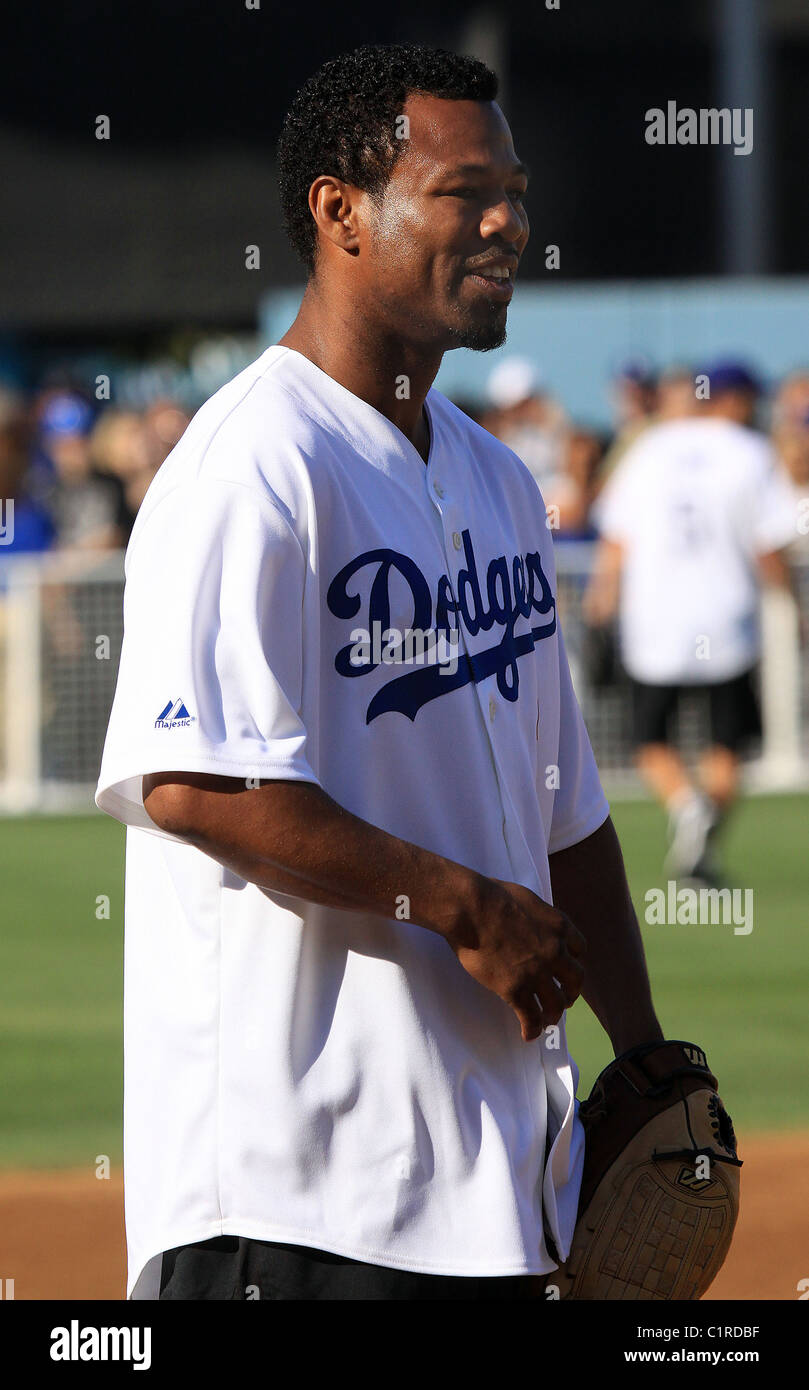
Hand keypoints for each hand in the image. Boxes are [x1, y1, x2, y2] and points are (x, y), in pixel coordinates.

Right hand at [446, 878, 585, 1041]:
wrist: (472, 908)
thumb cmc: (491, 895)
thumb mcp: (528, 898)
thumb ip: (537, 915)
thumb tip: (531, 919)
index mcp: (560, 927)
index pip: (579, 949)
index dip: (574, 960)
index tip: (567, 967)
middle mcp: (555, 952)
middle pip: (575, 980)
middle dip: (571, 992)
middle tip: (565, 999)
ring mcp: (537, 973)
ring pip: (555, 1003)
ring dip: (553, 1015)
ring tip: (547, 1021)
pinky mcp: (516, 990)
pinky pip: (530, 1016)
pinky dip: (531, 1029)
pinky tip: (527, 1035)